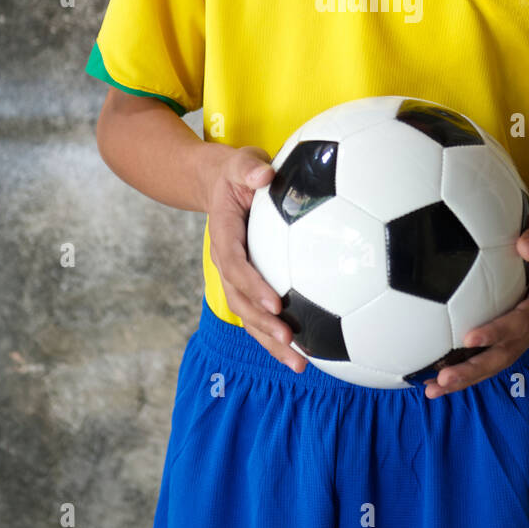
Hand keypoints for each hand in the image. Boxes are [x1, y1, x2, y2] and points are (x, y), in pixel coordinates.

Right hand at [207, 147, 307, 374]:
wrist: (221, 185)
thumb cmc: (238, 172)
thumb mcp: (240, 162)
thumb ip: (248, 168)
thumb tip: (265, 176)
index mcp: (224, 236)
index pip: (236, 265)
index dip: (253, 286)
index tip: (275, 302)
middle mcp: (227, 263)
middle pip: (240, 301)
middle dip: (262, 325)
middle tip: (289, 339)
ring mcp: (237, 278)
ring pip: (250, 317)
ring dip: (271, 342)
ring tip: (300, 365)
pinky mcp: (251, 285)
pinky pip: (262, 315)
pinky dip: (279, 337)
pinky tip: (307, 356)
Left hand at [422, 198, 528, 398]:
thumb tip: (524, 246)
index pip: (524, 320)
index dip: (499, 331)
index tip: (469, 338)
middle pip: (507, 352)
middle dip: (475, 369)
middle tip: (443, 380)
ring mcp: (524, 326)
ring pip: (496, 358)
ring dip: (466, 374)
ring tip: (431, 388)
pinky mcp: (510, 323)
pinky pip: (488, 348)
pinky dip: (463, 361)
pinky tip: (432, 369)